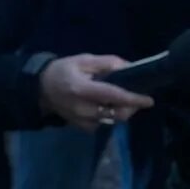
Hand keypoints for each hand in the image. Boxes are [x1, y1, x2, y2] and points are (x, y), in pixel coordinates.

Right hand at [38, 54, 153, 131]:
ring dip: (122, 111)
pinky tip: (107, 106)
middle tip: (137, 97)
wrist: (40, 89)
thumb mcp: (82, 60)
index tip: (149, 99)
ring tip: (124, 100)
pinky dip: (110, 115)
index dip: (133, 98)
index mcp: (83, 89)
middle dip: (131, 107)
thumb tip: (128, 67)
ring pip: (112, 120)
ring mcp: (83, 121)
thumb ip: (106, 63)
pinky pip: (104, 124)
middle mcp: (84, 109)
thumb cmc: (62, 70)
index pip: (113, 96)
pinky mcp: (82, 128)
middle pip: (117, 113)